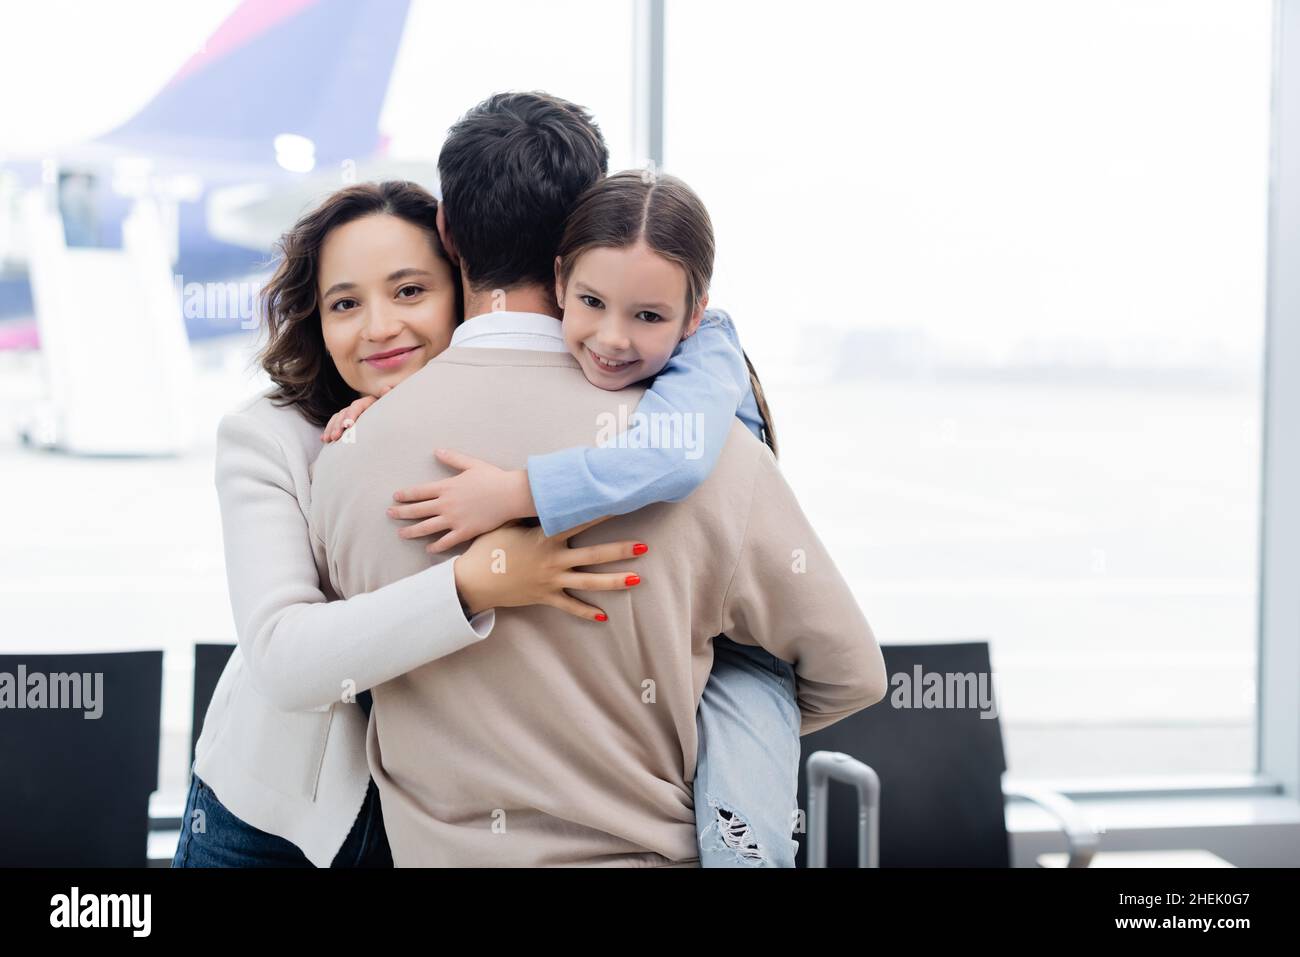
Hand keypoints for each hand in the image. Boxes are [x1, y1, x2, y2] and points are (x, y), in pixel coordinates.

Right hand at [320, 385, 392, 441]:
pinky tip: (324, 439)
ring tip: (328, 440)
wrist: (396, 421)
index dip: (351, 415)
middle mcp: (359, 406)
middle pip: (345, 413)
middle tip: (336, 437)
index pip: (357, 406)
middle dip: (339, 425)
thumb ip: (390, 398)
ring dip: (331, 428)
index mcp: (370, 402)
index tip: (348, 426)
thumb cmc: (397, 415)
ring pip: (338, 418)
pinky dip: (330, 431)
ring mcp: (353, 414)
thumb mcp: (394, 406)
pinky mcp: (349, 422)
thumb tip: (386, 388)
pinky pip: (336, 424)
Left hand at [388, 449, 534, 553]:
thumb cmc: (493, 478)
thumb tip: (437, 451)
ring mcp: (454, 519)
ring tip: (401, 534)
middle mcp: (446, 504)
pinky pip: (446, 542)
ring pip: (426, 527)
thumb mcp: (471, 464)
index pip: (419, 492)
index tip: (395, 497)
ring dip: (411, 531)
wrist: (510, 494)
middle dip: (401, 512)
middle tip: (390, 514)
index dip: (405, 495)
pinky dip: (435, 546)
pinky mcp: (464, 531)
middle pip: (417, 510)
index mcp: (446, 487)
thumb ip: (453, 458)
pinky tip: (428, 549)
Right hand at [452, 515, 647, 622]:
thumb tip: (537, 494)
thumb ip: (526, 512)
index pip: (578, 521)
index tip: (619, 504)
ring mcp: (552, 580)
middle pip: (594, 555)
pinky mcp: (546, 597)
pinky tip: (604, 617)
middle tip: (644, 546)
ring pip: (589, 582)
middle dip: (620, 550)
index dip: (600, 512)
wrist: (474, 580)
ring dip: (614, 581)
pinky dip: (587, 612)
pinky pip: (570, 606)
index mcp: (545, 537)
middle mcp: (553, 559)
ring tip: (637, 579)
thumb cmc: (489, 548)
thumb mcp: (506, 524)